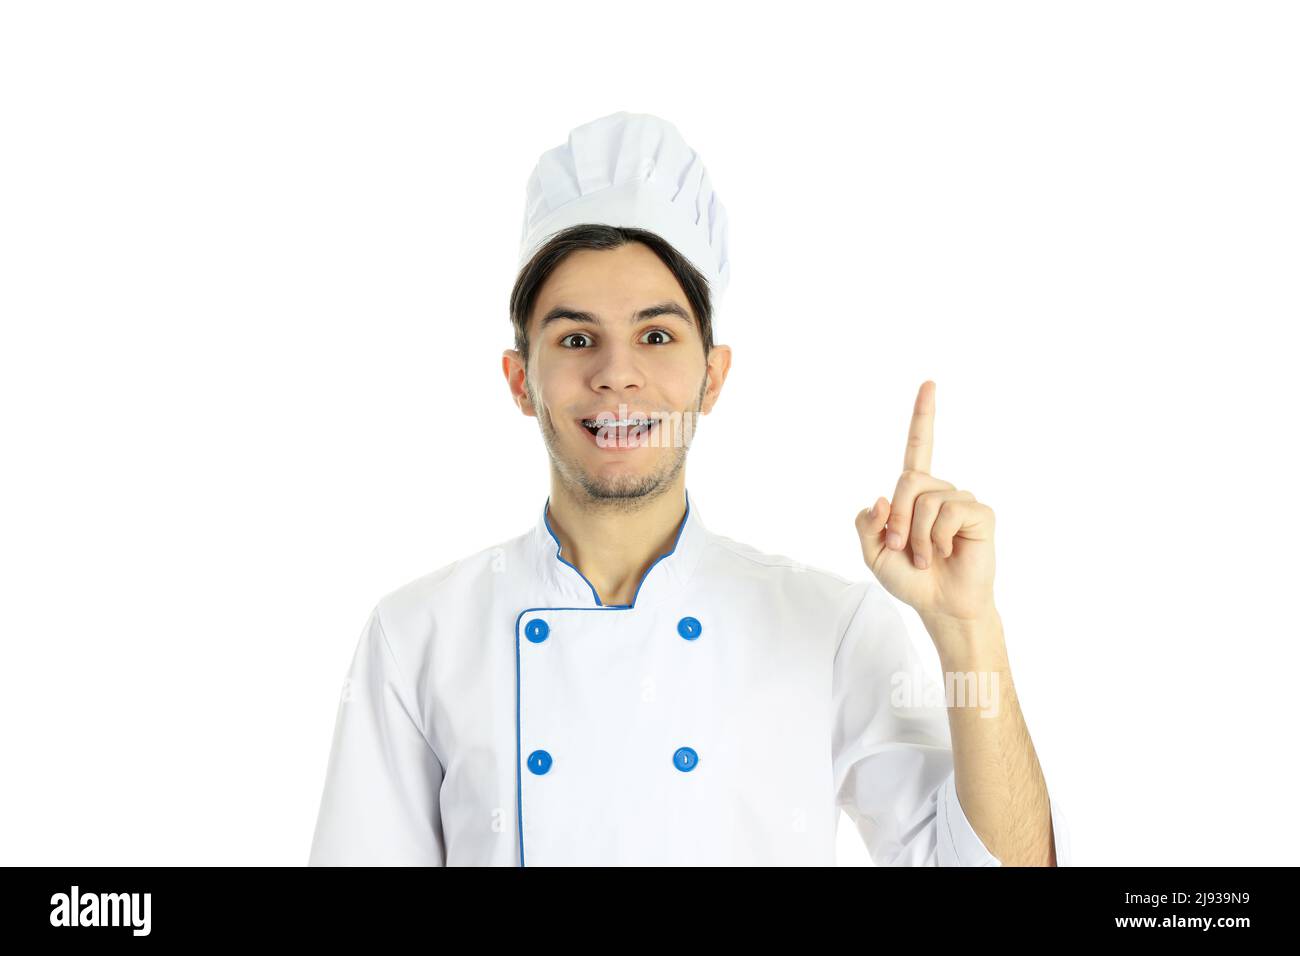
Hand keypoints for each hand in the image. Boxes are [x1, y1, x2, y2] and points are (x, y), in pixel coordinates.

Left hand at [854, 381, 996, 625]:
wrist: (941, 605)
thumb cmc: (911, 579)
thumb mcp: (873, 554)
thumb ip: (866, 525)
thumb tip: (880, 498)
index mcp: (914, 494)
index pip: (919, 447)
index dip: (923, 416)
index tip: (929, 384)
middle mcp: (939, 490)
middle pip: (908, 480)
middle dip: (897, 519)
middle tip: (901, 548)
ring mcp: (961, 500)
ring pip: (926, 501)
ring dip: (916, 536)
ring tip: (926, 556)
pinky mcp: (980, 513)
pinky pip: (948, 512)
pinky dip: (937, 538)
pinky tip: (946, 552)